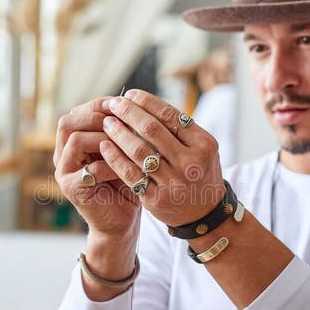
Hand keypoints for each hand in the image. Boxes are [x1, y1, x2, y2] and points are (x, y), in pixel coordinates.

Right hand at [54, 97, 140, 239]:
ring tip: (124, 141)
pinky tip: (128, 167)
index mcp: (72, 144)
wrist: (121, 222)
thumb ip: (120, 131)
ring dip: (103, 137)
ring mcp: (64, 173)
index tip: (123, 103)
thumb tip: (130, 103)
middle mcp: (63, 156)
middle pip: (67, 122)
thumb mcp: (123, 152)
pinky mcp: (72, 190)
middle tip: (120, 119)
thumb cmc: (126, 184)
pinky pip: (89, 168)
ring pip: (75, 140)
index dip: (99, 105)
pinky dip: (111, 164)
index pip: (77, 113)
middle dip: (96, 116)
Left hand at [99, 89, 224, 226]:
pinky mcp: (156, 199)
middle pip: (152, 130)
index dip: (147, 102)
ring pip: (138, 151)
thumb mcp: (202, 149)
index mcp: (204, 145)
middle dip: (129, 113)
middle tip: (114, 103)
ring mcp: (173, 183)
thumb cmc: (199, 173)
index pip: (171, 116)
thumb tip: (144, 103)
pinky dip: (115, 157)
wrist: (204, 214)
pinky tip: (105, 146)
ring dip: (119, 133)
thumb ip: (180, 129)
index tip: (130, 95)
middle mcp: (190, 164)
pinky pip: (130, 174)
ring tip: (107, 122)